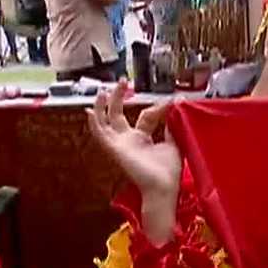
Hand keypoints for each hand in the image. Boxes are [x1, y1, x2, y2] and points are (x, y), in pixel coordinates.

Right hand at [86, 79, 182, 244]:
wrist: (164, 187)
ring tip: (105, 89)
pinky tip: (91, 110)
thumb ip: (172, 126)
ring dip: (104, 105)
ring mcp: (120, 144)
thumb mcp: (173, 142)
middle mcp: (129, 140)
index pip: (145, 115)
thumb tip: (176, 108)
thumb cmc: (169, 171)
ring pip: (105, 121)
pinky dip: (94, 123)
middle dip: (119, 97)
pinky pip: (100, 134)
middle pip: (118, 114)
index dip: (158, 107)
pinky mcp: (114, 149)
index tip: (172, 101)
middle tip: (122, 81)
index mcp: (143, 139)